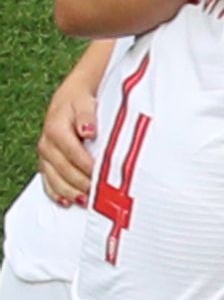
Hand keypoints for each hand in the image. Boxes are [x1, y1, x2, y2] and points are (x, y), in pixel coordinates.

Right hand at [37, 75, 97, 205]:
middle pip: (63, 169)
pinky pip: (47, 181)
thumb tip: (88, 131)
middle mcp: (47, 144)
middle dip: (81, 182)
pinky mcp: (46, 161)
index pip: (73, 153)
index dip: (88, 167)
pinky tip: (66, 201)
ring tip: (85, 201)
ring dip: (69, 191)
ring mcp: (45, 155)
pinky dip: (56, 193)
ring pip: (54, 178)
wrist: (69, 98)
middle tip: (98, 193)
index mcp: (56, 130)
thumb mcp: (85, 103)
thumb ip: (87, 117)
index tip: (102, 176)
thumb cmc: (80, 101)